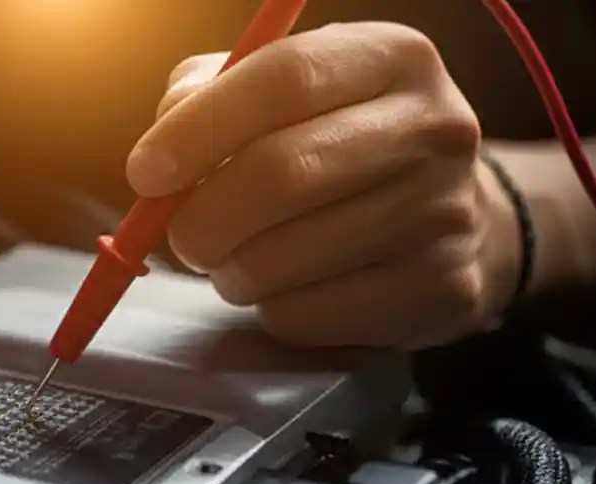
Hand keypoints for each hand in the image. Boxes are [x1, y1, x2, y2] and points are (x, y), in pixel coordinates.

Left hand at [128, 22, 520, 349]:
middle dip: (202, 217)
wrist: (449, 216)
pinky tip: (288, 286)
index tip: (145, 172)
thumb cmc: (335, 145)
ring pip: (284, 258)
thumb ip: (210, 97)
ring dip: (231, 270)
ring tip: (237, 259)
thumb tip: (161, 143)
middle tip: (180, 237)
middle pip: (283, 174)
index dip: (200, 128)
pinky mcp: (440, 288)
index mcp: (391, 56)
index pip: (285, 80)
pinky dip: (270, 309)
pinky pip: (307, 315)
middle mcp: (435, 127)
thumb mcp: (279, 94)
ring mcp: (447, 212)